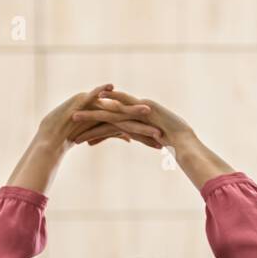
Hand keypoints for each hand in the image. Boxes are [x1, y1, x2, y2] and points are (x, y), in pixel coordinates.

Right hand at [7, 85, 165, 192]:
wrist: (51, 136)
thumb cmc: (70, 136)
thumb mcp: (95, 135)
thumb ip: (112, 133)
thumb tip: (129, 138)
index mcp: (108, 115)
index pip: (129, 126)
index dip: (143, 133)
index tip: (159, 142)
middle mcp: (102, 107)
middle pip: (125, 117)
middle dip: (142, 124)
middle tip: (159, 129)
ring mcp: (92, 104)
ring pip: (113, 108)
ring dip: (128, 108)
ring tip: (144, 110)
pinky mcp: (80, 101)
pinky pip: (90, 95)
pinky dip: (99, 90)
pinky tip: (110, 87)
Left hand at [70, 90, 233, 189]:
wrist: (186, 142)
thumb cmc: (176, 150)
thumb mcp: (158, 152)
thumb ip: (151, 149)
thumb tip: (152, 156)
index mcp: (136, 125)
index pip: (113, 129)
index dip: (98, 134)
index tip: (83, 139)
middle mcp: (135, 115)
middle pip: (108, 117)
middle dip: (89, 120)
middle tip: (70, 123)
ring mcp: (139, 110)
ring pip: (112, 111)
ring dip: (93, 112)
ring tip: (74, 116)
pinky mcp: (145, 108)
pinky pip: (126, 104)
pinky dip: (112, 102)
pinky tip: (97, 101)